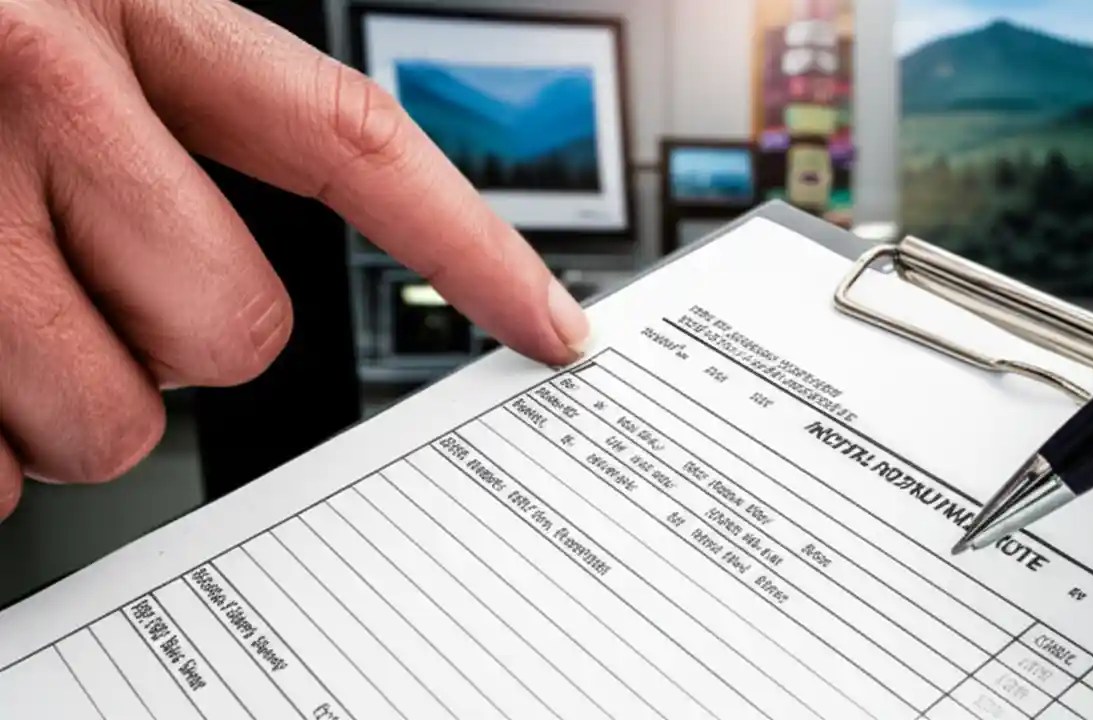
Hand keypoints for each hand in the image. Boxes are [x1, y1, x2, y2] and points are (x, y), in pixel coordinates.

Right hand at [0, 0, 589, 518]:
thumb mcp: (62, 36)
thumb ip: (166, 144)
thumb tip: (240, 321)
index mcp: (127, 11)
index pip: (353, 143)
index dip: (472, 247)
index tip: (552, 326)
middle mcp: (47, 85)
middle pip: (240, 330)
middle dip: (185, 351)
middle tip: (99, 291)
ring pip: (114, 421)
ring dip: (69, 404)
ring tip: (3, 314)